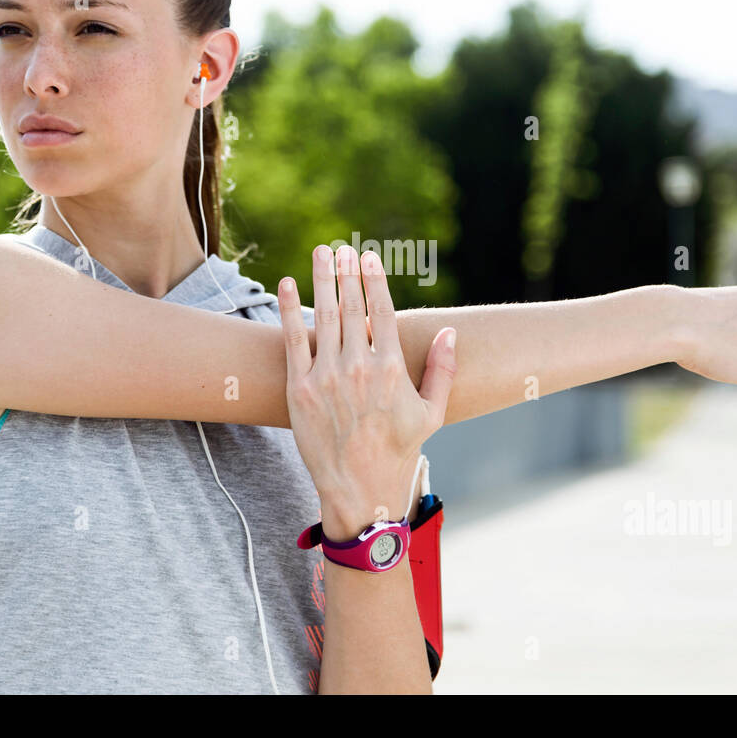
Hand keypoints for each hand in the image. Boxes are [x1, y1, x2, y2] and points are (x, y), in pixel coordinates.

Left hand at [277, 243, 456, 540]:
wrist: (359, 490)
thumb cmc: (400, 452)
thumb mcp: (433, 413)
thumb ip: (442, 370)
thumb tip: (449, 332)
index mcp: (391, 369)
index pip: (381, 311)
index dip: (374, 280)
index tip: (369, 257)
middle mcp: (358, 368)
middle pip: (351, 306)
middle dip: (346, 273)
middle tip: (342, 248)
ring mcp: (327, 377)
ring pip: (324, 316)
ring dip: (321, 280)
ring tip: (320, 253)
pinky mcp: (301, 390)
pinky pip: (294, 340)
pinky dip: (289, 310)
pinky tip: (286, 285)